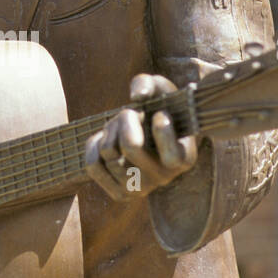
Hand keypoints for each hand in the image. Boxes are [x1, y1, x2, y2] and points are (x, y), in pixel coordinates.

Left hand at [84, 73, 197, 200]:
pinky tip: (105, 140)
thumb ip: (149, 84)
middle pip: (131, 145)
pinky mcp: (119, 193)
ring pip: (108, 152)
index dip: (162, 129)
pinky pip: (92, 166)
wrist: (148, 136)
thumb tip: (137, 95)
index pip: (171, 156)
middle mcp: (164, 179)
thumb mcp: (159, 90)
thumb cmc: (157, 108)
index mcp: (184, 159)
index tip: (160, 114)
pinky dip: (93, 145)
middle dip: (125, 118)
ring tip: (119, 126)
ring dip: (109, 130)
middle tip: (129, 112)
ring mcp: (141, 189)